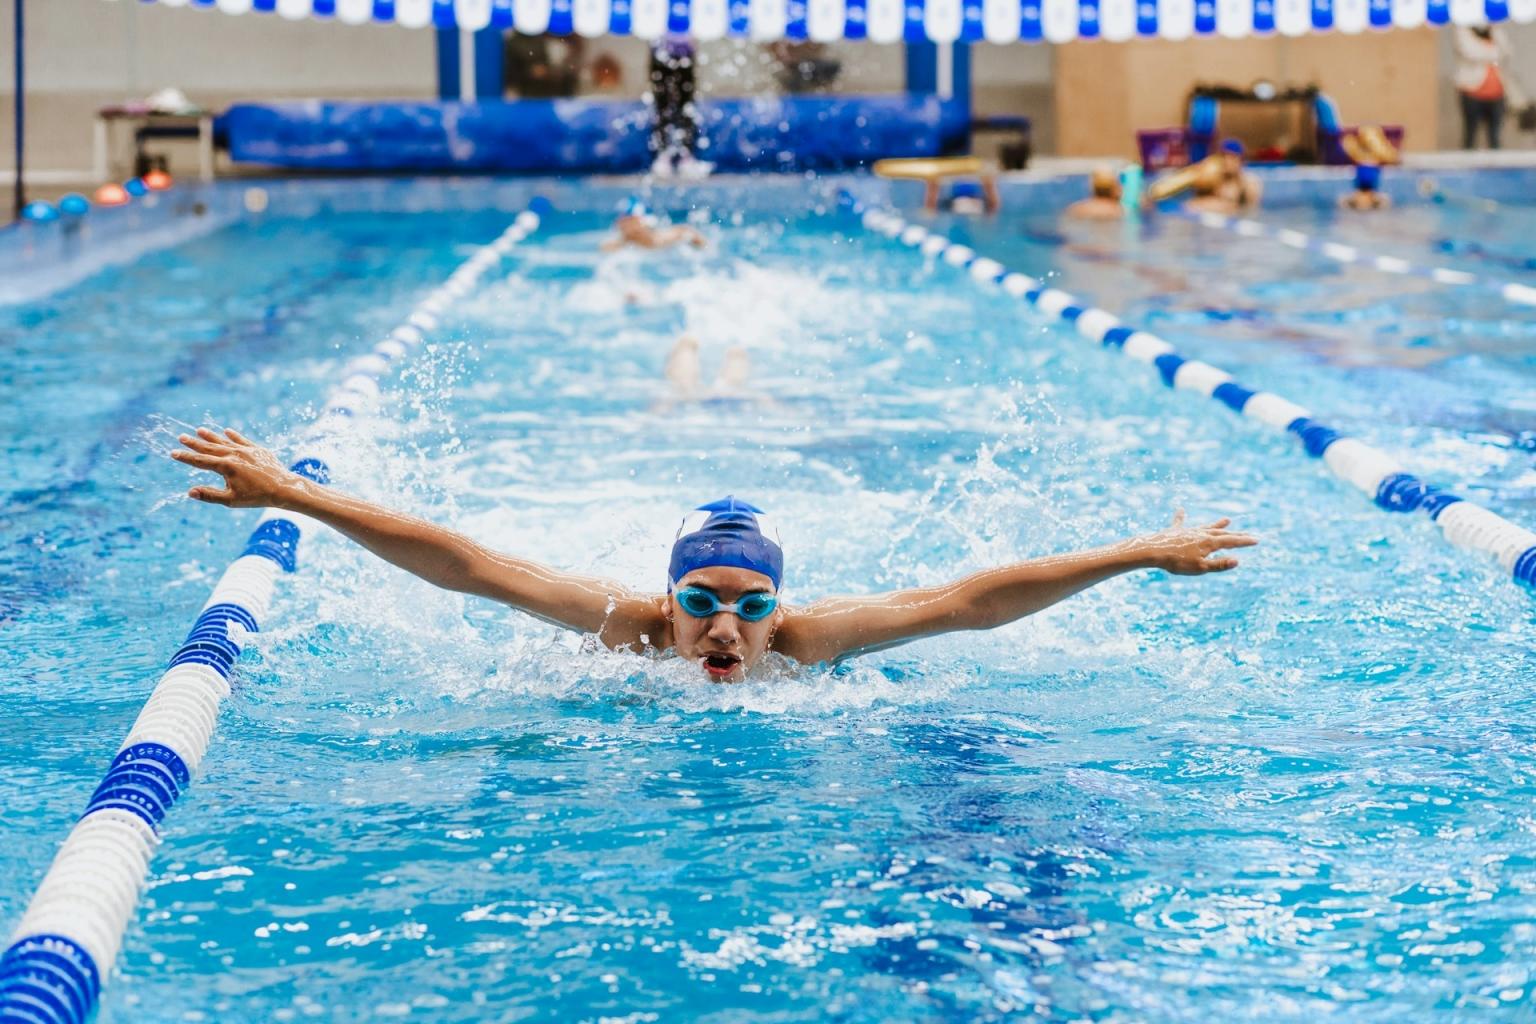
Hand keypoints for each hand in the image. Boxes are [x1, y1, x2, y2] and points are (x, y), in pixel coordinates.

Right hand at [171, 427, 298, 508]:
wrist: (283, 488)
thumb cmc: (257, 497)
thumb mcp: (231, 500)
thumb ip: (210, 495)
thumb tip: (190, 492)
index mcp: (226, 466)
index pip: (201, 461)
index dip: (186, 457)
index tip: (173, 453)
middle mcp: (234, 454)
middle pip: (210, 448)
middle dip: (195, 443)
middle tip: (181, 437)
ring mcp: (246, 450)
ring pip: (225, 441)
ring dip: (211, 436)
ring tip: (199, 430)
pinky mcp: (257, 450)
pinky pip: (242, 440)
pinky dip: (234, 436)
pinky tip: (227, 431)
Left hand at [1138, 509, 1257, 575]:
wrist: (1153, 551)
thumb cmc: (1177, 562)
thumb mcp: (1200, 568)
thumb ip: (1219, 564)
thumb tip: (1237, 561)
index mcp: (1209, 543)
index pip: (1231, 542)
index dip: (1244, 542)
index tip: (1256, 540)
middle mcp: (1201, 533)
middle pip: (1222, 533)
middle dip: (1236, 534)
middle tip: (1248, 534)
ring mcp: (1188, 531)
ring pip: (1206, 526)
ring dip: (1217, 524)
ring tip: (1227, 520)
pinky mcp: (1175, 531)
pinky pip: (1180, 522)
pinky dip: (1181, 516)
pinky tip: (1180, 509)